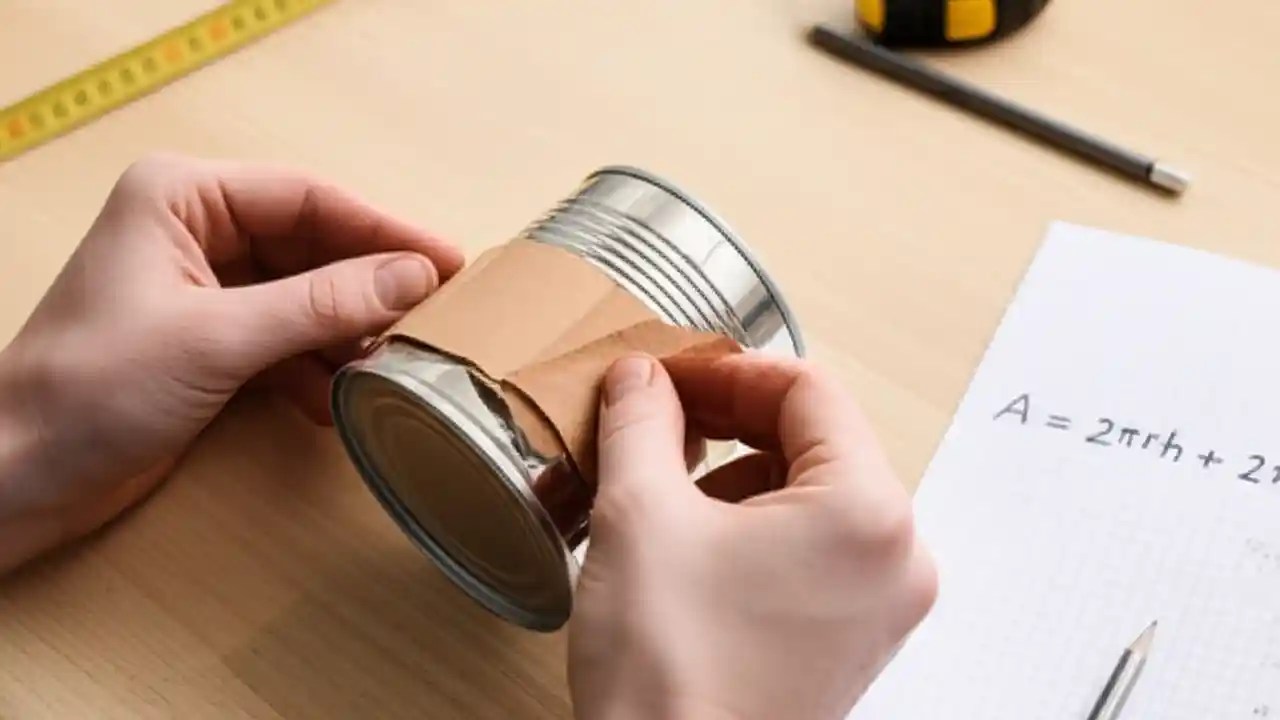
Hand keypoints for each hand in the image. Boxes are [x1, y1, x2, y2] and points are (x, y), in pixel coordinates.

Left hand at [0, 154, 462, 572]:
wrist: (22, 475)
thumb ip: (323, 304)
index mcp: (183, 197)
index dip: (384, 231)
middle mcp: (197, 230)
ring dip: (346, 334)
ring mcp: (206, 287)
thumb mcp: (219, 338)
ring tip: (388, 367)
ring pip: (307, 295)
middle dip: (368, 289)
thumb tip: (415, 277)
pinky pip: (288, 338)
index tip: (449, 262)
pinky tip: (335, 399)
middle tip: (434, 319)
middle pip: (315, 246)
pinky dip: (315, 368)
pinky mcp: (212, 340)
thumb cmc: (93, 389)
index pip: (310, 198)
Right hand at [569, 354, 936, 719]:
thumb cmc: (671, 677)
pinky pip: (812, 549)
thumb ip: (641, 422)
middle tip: (660, 419)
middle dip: (730, 423)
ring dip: (736, 474)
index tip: (670, 376)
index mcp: (868, 513)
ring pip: (811, 494)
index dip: (727, 371)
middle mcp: (897, 558)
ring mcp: (880, 605)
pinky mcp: (851, 639)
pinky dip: (753, 526)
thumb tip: (641, 379)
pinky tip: (691, 542)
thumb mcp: (639, 514)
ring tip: (664, 489)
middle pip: (816, 440)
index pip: (807, 391)